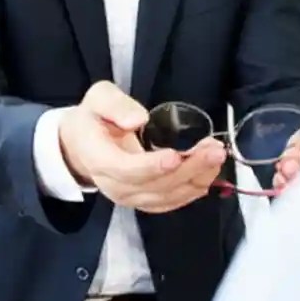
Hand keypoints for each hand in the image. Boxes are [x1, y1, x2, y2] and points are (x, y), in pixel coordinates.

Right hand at [58, 81, 226, 213]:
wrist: (83, 145)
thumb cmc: (94, 118)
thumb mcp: (98, 98)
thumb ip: (115, 105)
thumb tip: (137, 120)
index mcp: (98, 158)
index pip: (124, 170)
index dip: (150, 166)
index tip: (175, 155)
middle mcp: (114, 185)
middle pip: (153, 186)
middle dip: (187, 169)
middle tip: (214, 150)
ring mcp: (130, 197)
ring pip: (167, 196)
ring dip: (196, 178)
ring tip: (216, 156)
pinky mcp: (144, 200)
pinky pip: (171, 202)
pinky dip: (193, 189)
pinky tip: (209, 173)